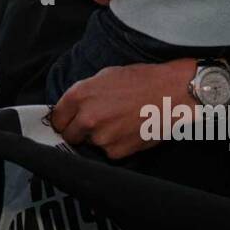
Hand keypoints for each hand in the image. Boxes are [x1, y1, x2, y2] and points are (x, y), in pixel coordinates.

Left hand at [51, 59, 195, 159]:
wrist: (172, 94)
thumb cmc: (142, 80)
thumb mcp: (105, 76)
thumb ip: (84, 94)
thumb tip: (73, 108)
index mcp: (80, 95)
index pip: (56, 118)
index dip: (64, 120)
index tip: (69, 121)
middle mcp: (86, 118)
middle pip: (69, 135)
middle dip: (79, 131)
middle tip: (97, 122)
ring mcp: (101, 138)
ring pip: (90, 145)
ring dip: (99, 138)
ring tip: (119, 123)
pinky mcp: (116, 152)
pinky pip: (108, 153)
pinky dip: (115, 145)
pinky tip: (129, 131)